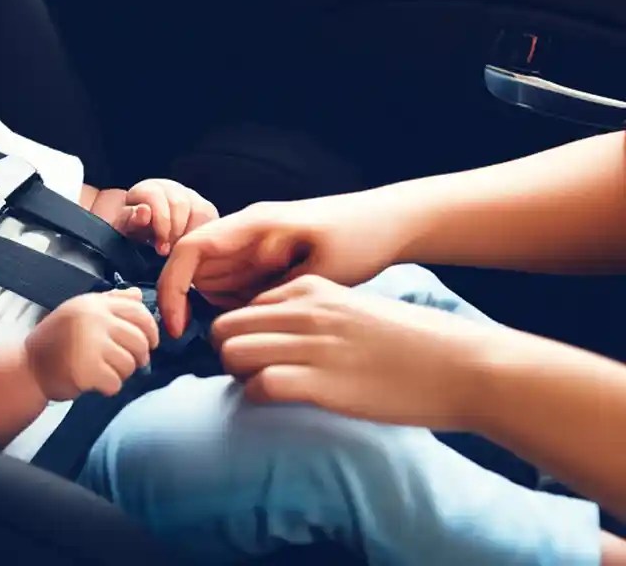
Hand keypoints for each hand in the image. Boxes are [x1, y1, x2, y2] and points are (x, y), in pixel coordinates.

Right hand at [24, 288, 160, 400]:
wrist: (28, 368)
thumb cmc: (55, 342)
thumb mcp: (80, 312)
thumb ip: (110, 302)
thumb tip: (137, 295)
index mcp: (93, 304)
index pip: (138, 311)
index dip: (151, 329)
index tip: (150, 342)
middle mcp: (92, 320)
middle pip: (139, 340)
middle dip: (139, 356)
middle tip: (128, 363)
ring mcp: (89, 344)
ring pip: (130, 364)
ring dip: (121, 373)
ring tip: (104, 371)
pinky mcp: (86, 370)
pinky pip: (116, 382)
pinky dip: (109, 387)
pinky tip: (95, 382)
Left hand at [111, 179, 217, 256]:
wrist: (146, 229)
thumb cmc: (134, 227)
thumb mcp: (125, 225)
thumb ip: (130, 218)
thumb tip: (144, 212)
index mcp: (150, 188)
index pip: (157, 198)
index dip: (160, 224)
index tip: (160, 248)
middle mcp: (171, 188)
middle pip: (180, 204)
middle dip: (175, 232)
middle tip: (171, 253)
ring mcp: (190, 196)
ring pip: (200, 211)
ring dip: (191, 234)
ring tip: (182, 251)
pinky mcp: (205, 207)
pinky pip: (212, 219)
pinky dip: (204, 235)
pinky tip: (194, 249)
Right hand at [157, 192, 413, 332]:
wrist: (393, 222)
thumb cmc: (361, 237)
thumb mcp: (321, 270)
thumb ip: (274, 293)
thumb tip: (238, 319)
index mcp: (252, 226)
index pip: (189, 250)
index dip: (173, 288)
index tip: (178, 327)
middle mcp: (245, 234)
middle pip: (194, 270)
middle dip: (190, 306)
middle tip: (214, 345)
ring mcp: (255, 247)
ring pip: (213, 282)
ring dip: (215, 311)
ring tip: (245, 339)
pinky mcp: (267, 262)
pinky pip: (237, 288)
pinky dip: (238, 310)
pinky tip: (262, 329)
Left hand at [211, 275, 498, 430]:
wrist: (465, 367)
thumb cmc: (416, 345)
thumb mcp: (358, 310)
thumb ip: (318, 313)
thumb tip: (284, 334)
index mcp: (314, 289)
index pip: (244, 305)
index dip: (244, 333)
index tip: (260, 353)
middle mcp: (306, 311)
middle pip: (226, 326)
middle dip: (229, 353)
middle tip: (251, 374)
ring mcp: (312, 345)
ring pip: (232, 352)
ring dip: (238, 375)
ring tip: (263, 388)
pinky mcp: (321, 383)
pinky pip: (258, 385)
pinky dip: (256, 396)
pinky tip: (278, 402)